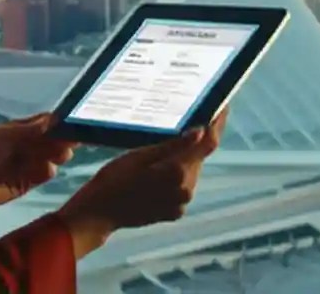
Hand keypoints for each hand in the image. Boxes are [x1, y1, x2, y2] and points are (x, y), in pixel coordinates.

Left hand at [0, 113, 74, 220]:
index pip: (42, 125)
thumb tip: (54, 119)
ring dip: (56, 156)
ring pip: (47, 159)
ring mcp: (25, 166)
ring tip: (64, 155)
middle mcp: (23, 147)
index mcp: (16, 131)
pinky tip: (50, 170)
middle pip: (49, 142)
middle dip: (61, 140)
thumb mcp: (4, 136)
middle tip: (76, 141)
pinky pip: (41, 176)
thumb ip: (29, 129)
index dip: (58, 124)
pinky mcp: (24, 184)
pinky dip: (47, 172)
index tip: (74, 123)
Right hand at [57, 108, 227, 257]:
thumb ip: (172, 146)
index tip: (221, 106)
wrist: (98, 213)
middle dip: (195, 141)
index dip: (217, 123)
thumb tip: (200, 131)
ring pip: (190, 171)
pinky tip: (157, 170)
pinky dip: (175, 175)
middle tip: (186, 119)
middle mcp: (186, 189)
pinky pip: (182, 187)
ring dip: (183, 158)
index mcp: (178, 172)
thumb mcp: (139, 156)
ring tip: (164, 146)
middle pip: (199, 157)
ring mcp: (181, 203)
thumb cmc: (114, 179)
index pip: (209, 143)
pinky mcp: (175, 212)